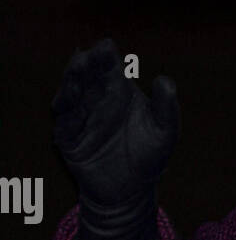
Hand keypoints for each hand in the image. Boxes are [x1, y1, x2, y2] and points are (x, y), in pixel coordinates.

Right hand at [51, 38, 180, 239]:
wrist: (130, 191)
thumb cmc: (150, 156)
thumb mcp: (165, 132)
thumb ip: (167, 107)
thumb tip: (164, 80)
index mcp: (118, 89)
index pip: (108, 66)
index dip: (105, 55)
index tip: (105, 48)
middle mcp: (95, 98)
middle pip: (85, 75)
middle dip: (83, 65)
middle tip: (85, 58)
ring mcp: (79, 116)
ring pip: (69, 94)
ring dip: (70, 83)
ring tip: (75, 75)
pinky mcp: (68, 137)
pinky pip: (63, 122)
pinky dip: (65, 113)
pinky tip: (65, 105)